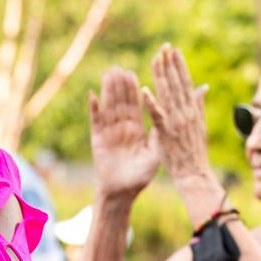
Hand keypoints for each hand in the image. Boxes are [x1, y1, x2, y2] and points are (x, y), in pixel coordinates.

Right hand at [89, 68, 160, 198]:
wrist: (123, 192)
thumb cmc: (141, 176)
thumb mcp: (155, 153)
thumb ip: (159, 135)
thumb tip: (167, 116)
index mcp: (137, 130)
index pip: (135, 105)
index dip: (133, 90)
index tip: (133, 73)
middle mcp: (123, 128)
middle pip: (121, 103)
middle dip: (119, 85)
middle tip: (118, 67)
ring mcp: (109, 133)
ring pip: (109, 107)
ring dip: (107, 91)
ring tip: (107, 74)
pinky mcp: (98, 139)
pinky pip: (96, 121)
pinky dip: (94, 109)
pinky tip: (93, 95)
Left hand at [142, 45, 212, 189]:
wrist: (194, 173)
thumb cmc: (195, 151)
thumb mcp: (200, 125)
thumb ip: (199, 104)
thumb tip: (203, 87)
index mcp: (193, 110)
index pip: (185, 83)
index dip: (179, 66)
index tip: (174, 51)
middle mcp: (185, 112)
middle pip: (176, 84)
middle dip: (170, 65)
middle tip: (164, 47)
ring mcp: (175, 121)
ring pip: (167, 94)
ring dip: (161, 76)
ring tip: (156, 59)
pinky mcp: (165, 132)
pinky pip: (157, 115)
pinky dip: (151, 103)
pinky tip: (144, 90)